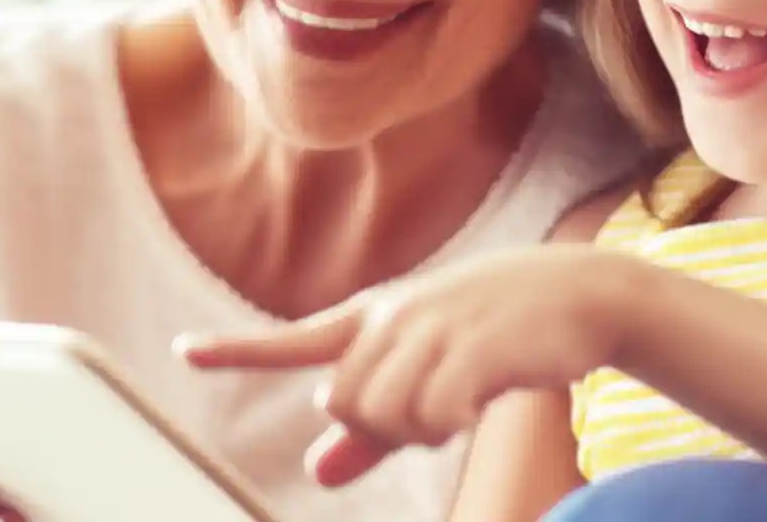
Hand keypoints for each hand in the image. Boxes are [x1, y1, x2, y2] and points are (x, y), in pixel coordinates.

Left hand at [178, 245, 640, 485]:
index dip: (240, 350)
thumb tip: (316, 474)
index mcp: (377, 316)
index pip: (296, 339)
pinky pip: (433, 411)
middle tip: (432, 411)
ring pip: (382, 412)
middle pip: (343, 402)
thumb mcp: (430, 372)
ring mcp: (433, 326)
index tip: (186, 351)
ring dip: (419, 427)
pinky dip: (451, 420)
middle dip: (380, 427)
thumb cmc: (496, 333)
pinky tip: (480, 394)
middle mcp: (394, 317)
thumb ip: (371, 430)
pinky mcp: (472, 344)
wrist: (579, 292)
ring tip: (459, 400)